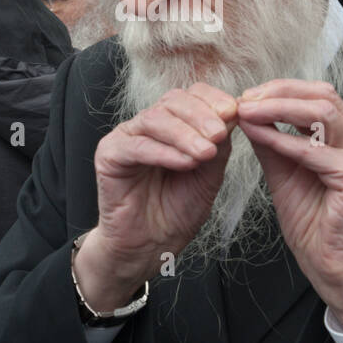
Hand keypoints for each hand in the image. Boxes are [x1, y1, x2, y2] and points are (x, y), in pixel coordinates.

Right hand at [75, 85, 237, 312]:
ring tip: (205, 152)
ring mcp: (127, 137)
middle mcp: (149, 125)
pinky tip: (185, 162)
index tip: (233, 112)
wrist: (151, 246)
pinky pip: (137, 146)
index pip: (191, 95)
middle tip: (220, 134)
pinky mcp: (109, 154)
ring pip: (155, 119)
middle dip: (201, 115)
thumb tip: (233, 114)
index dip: (212, 99)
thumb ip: (218, 145)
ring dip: (185, 134)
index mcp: (173, 123)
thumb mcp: (209, 174)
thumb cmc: (177, 210)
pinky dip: (164, 152)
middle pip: (173, 101)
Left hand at [236, 80, 342, 332]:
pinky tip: (258, 136)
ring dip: (279, 108)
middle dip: (279, 92)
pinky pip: (314, 151)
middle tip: (244, 99)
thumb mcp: (284, 174)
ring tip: (248, 111)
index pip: (317, 96)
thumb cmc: (314, 225)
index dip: (281, 90)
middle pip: (322, 95)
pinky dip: (283, 140)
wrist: (333, 267)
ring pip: (322, 112)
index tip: (247, 96)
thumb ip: (272, 144)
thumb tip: (248, 115)